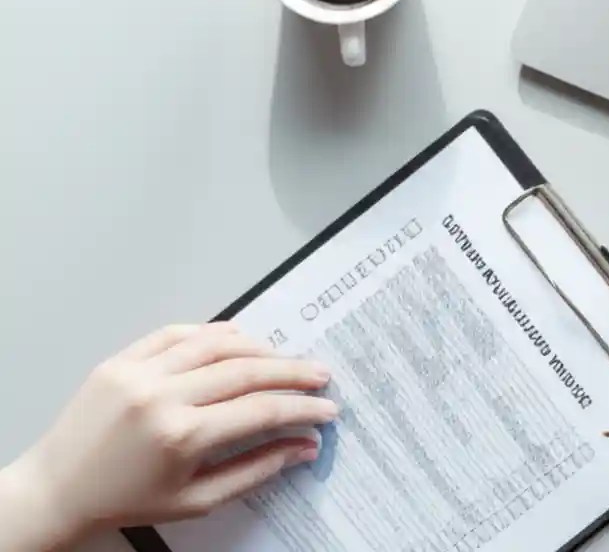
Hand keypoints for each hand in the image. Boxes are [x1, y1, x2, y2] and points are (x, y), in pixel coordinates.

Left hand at [0, 323, 337, 550]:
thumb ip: (256, 470)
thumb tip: (303, 447)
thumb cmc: (125, 500)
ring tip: (284, 357)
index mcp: (181, 436)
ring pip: (216, 343)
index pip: (261, 411)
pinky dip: (212, 332)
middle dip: (292, 372)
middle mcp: (161, 397)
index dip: (301, 408)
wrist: (58, 491)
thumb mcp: (198, 500)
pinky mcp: (121, 360)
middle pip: (246, 370)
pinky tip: (236, 340)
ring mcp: (138, 373)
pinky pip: (176, 333)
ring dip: (259, 348)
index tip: (326, 409)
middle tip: (319, 375)